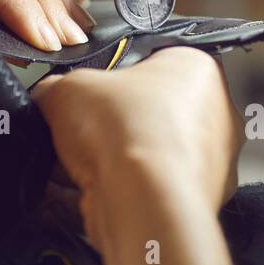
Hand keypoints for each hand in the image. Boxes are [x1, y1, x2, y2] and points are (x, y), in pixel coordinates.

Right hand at [33, 46, 244, 264]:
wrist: (143, 200)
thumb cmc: (129, 134)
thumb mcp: (69, 88)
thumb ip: (58, 87)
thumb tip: (49, 95)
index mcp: (196, 69)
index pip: (152, 62)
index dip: (112, 78)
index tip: (89, 91)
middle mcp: (214, 113)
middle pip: (148, 112)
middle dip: (110, 123)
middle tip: (80, 127)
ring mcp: (209, 162)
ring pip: (147, 153)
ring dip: (112, 159)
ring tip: (79, 162)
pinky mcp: (193, 202)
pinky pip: (148, 189)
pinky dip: (117, 191)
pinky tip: (88, 191)